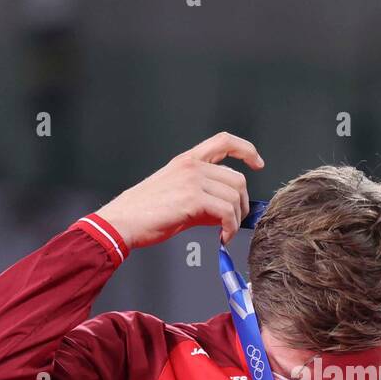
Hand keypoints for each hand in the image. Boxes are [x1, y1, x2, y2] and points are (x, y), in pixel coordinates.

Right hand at [95, 132, 264, 247]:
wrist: (123, 221)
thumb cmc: (145, 212)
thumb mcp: (177, 196)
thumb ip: (204, 197)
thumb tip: (226, 212)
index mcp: (187, 161)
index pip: (224, 141)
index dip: (246, 149)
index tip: (257, 162)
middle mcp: (191, 166)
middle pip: (237, 178)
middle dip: (243, 203)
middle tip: (234, 220)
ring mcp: (193, 181)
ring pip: (235, 196)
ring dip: (235, 219)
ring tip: (225, 231)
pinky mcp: (193, 200)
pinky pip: (226, 213)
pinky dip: (230, 228)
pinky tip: (222, 237)